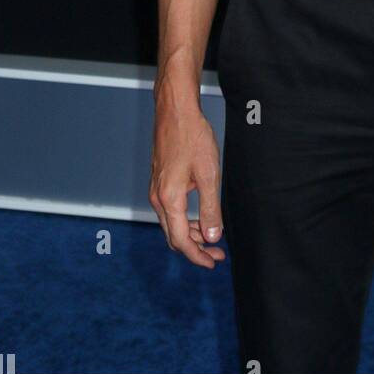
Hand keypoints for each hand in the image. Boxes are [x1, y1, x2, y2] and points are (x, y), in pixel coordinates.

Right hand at [149, 100, 226, 267]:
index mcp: (169, 199)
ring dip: (191, 234)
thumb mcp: (209, 174)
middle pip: (174, 236)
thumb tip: (212, 237)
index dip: (197, 256)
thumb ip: (210, 208)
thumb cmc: (192, 137)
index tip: (213, 263)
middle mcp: (158, 198)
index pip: (181, 240)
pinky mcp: (159, 181)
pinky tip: (201, 216)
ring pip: (172, 223)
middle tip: (217, 254)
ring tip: (213, 237)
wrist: (175, 111)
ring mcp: (156, 189)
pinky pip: (170, 210)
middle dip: (195, 249)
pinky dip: (185, 220)